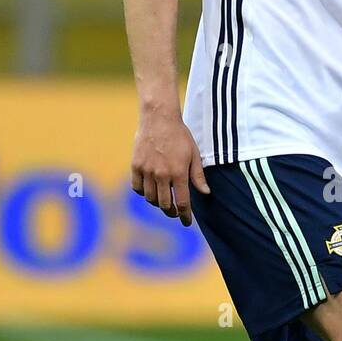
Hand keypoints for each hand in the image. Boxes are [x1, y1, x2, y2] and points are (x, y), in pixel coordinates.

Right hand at [131, 109, 209, 225]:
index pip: (182, 202)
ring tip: (164, 201)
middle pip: (165, 205)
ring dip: (158, 203)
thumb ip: (198, 176)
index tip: (187, 222)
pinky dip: (143, 193)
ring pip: (150, 198)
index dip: (185, 216)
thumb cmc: (180, 136)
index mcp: (178, 173)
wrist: (159, 118)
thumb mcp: (194, 154)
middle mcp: (161, 175)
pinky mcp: (136, 166)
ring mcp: (147, 171)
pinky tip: (150, 190)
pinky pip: (137, 188)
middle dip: (172, 212)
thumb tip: (206, 193)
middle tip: (175, 212)